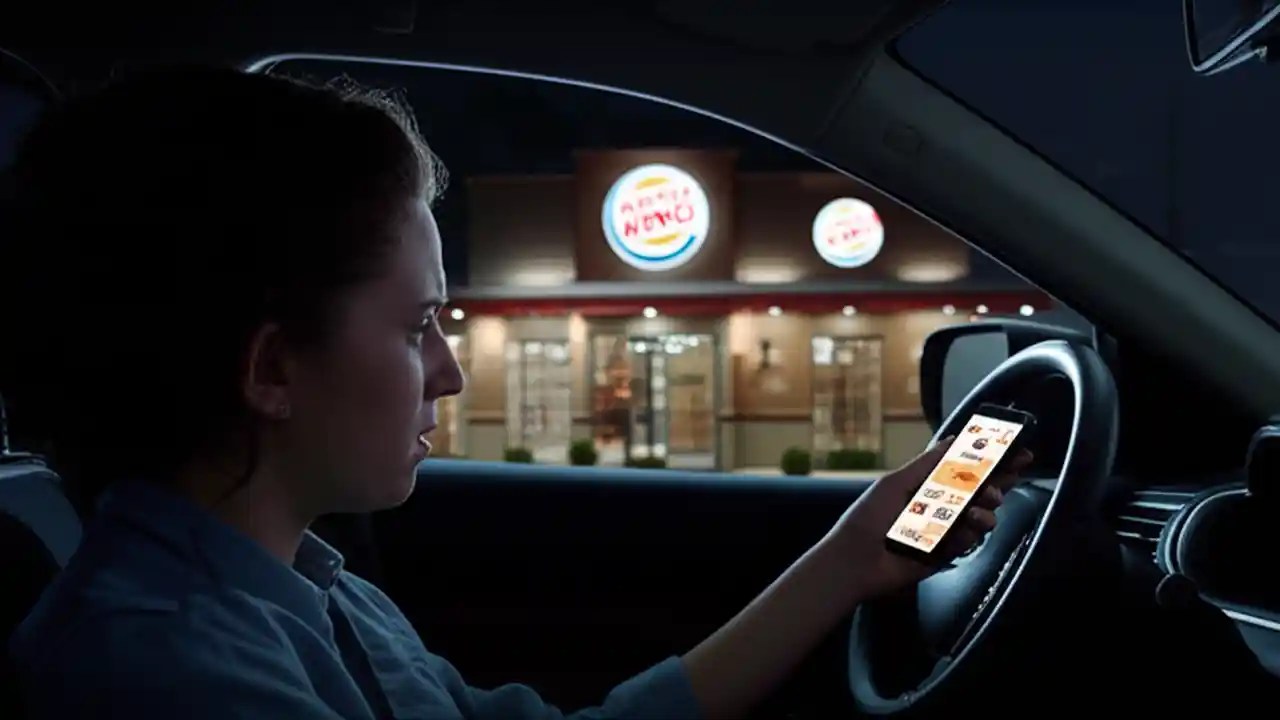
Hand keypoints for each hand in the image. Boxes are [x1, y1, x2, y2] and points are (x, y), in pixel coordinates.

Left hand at [826, 438, 1033, 600]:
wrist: (856, 560)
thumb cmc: (869, 516)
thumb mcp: (897, 483)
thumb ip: (929, 463)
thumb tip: (956, 438)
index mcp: (930, 485)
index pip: (968, 470)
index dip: (994, 462)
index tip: (1018, 453)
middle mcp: (941, 506)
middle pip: (982, 493)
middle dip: (998, 485)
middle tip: (1005, 482)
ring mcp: (946, 531)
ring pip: (982, 518)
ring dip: (985, 512)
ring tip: (975, 512)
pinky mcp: (945, 554)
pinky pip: (967, 542)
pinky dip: (966, 536)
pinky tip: (958, 534)